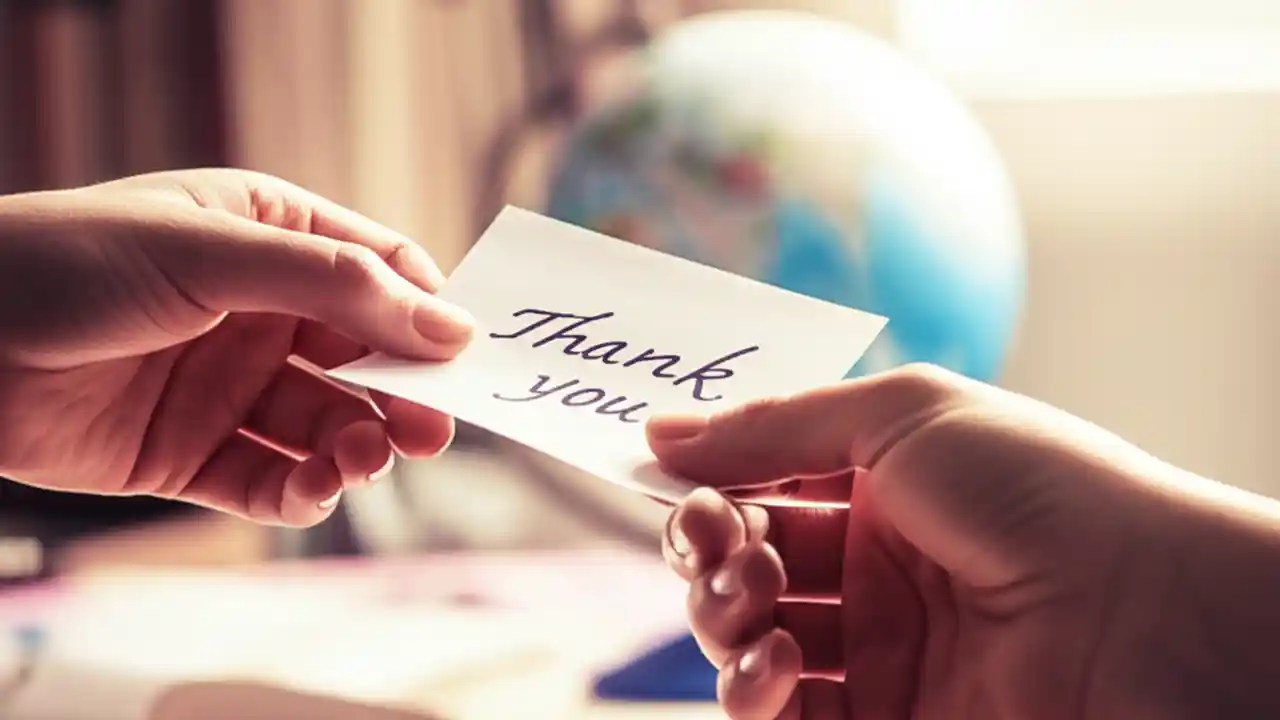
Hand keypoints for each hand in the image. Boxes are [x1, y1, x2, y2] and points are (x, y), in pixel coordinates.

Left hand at [0, 169, 472, 525]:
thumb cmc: (71, 262)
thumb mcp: (213, 253)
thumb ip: (337, 286)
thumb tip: (451, 324)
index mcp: (269, 238)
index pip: (377, 272)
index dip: (425, 312)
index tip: (462, 356)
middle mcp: (259, 312)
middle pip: (364, 358)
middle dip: (402, 395)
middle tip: (432, 431)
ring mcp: (228, 385)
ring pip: (325, 424)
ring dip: (356, 448)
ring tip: (365, 459)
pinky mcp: (194, 453)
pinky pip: (271, 478)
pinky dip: (303, 491)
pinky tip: (314, 488)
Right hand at [647, 364, 1279, 719]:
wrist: (1139, 609)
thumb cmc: (1037, 488)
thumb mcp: (898, 417)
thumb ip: (772, 426)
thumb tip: (662, 431)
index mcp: (881, 491)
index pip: (761, 490)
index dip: (709, 488)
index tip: (670, 480)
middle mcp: (876, 573)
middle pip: (744, 568)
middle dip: (706, 552)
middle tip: (716, 541)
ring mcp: (881, 654)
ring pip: (748, 644)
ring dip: (720, 619)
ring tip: (751, 600)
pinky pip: (783, 717)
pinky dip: (752, 692)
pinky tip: (778, 662)